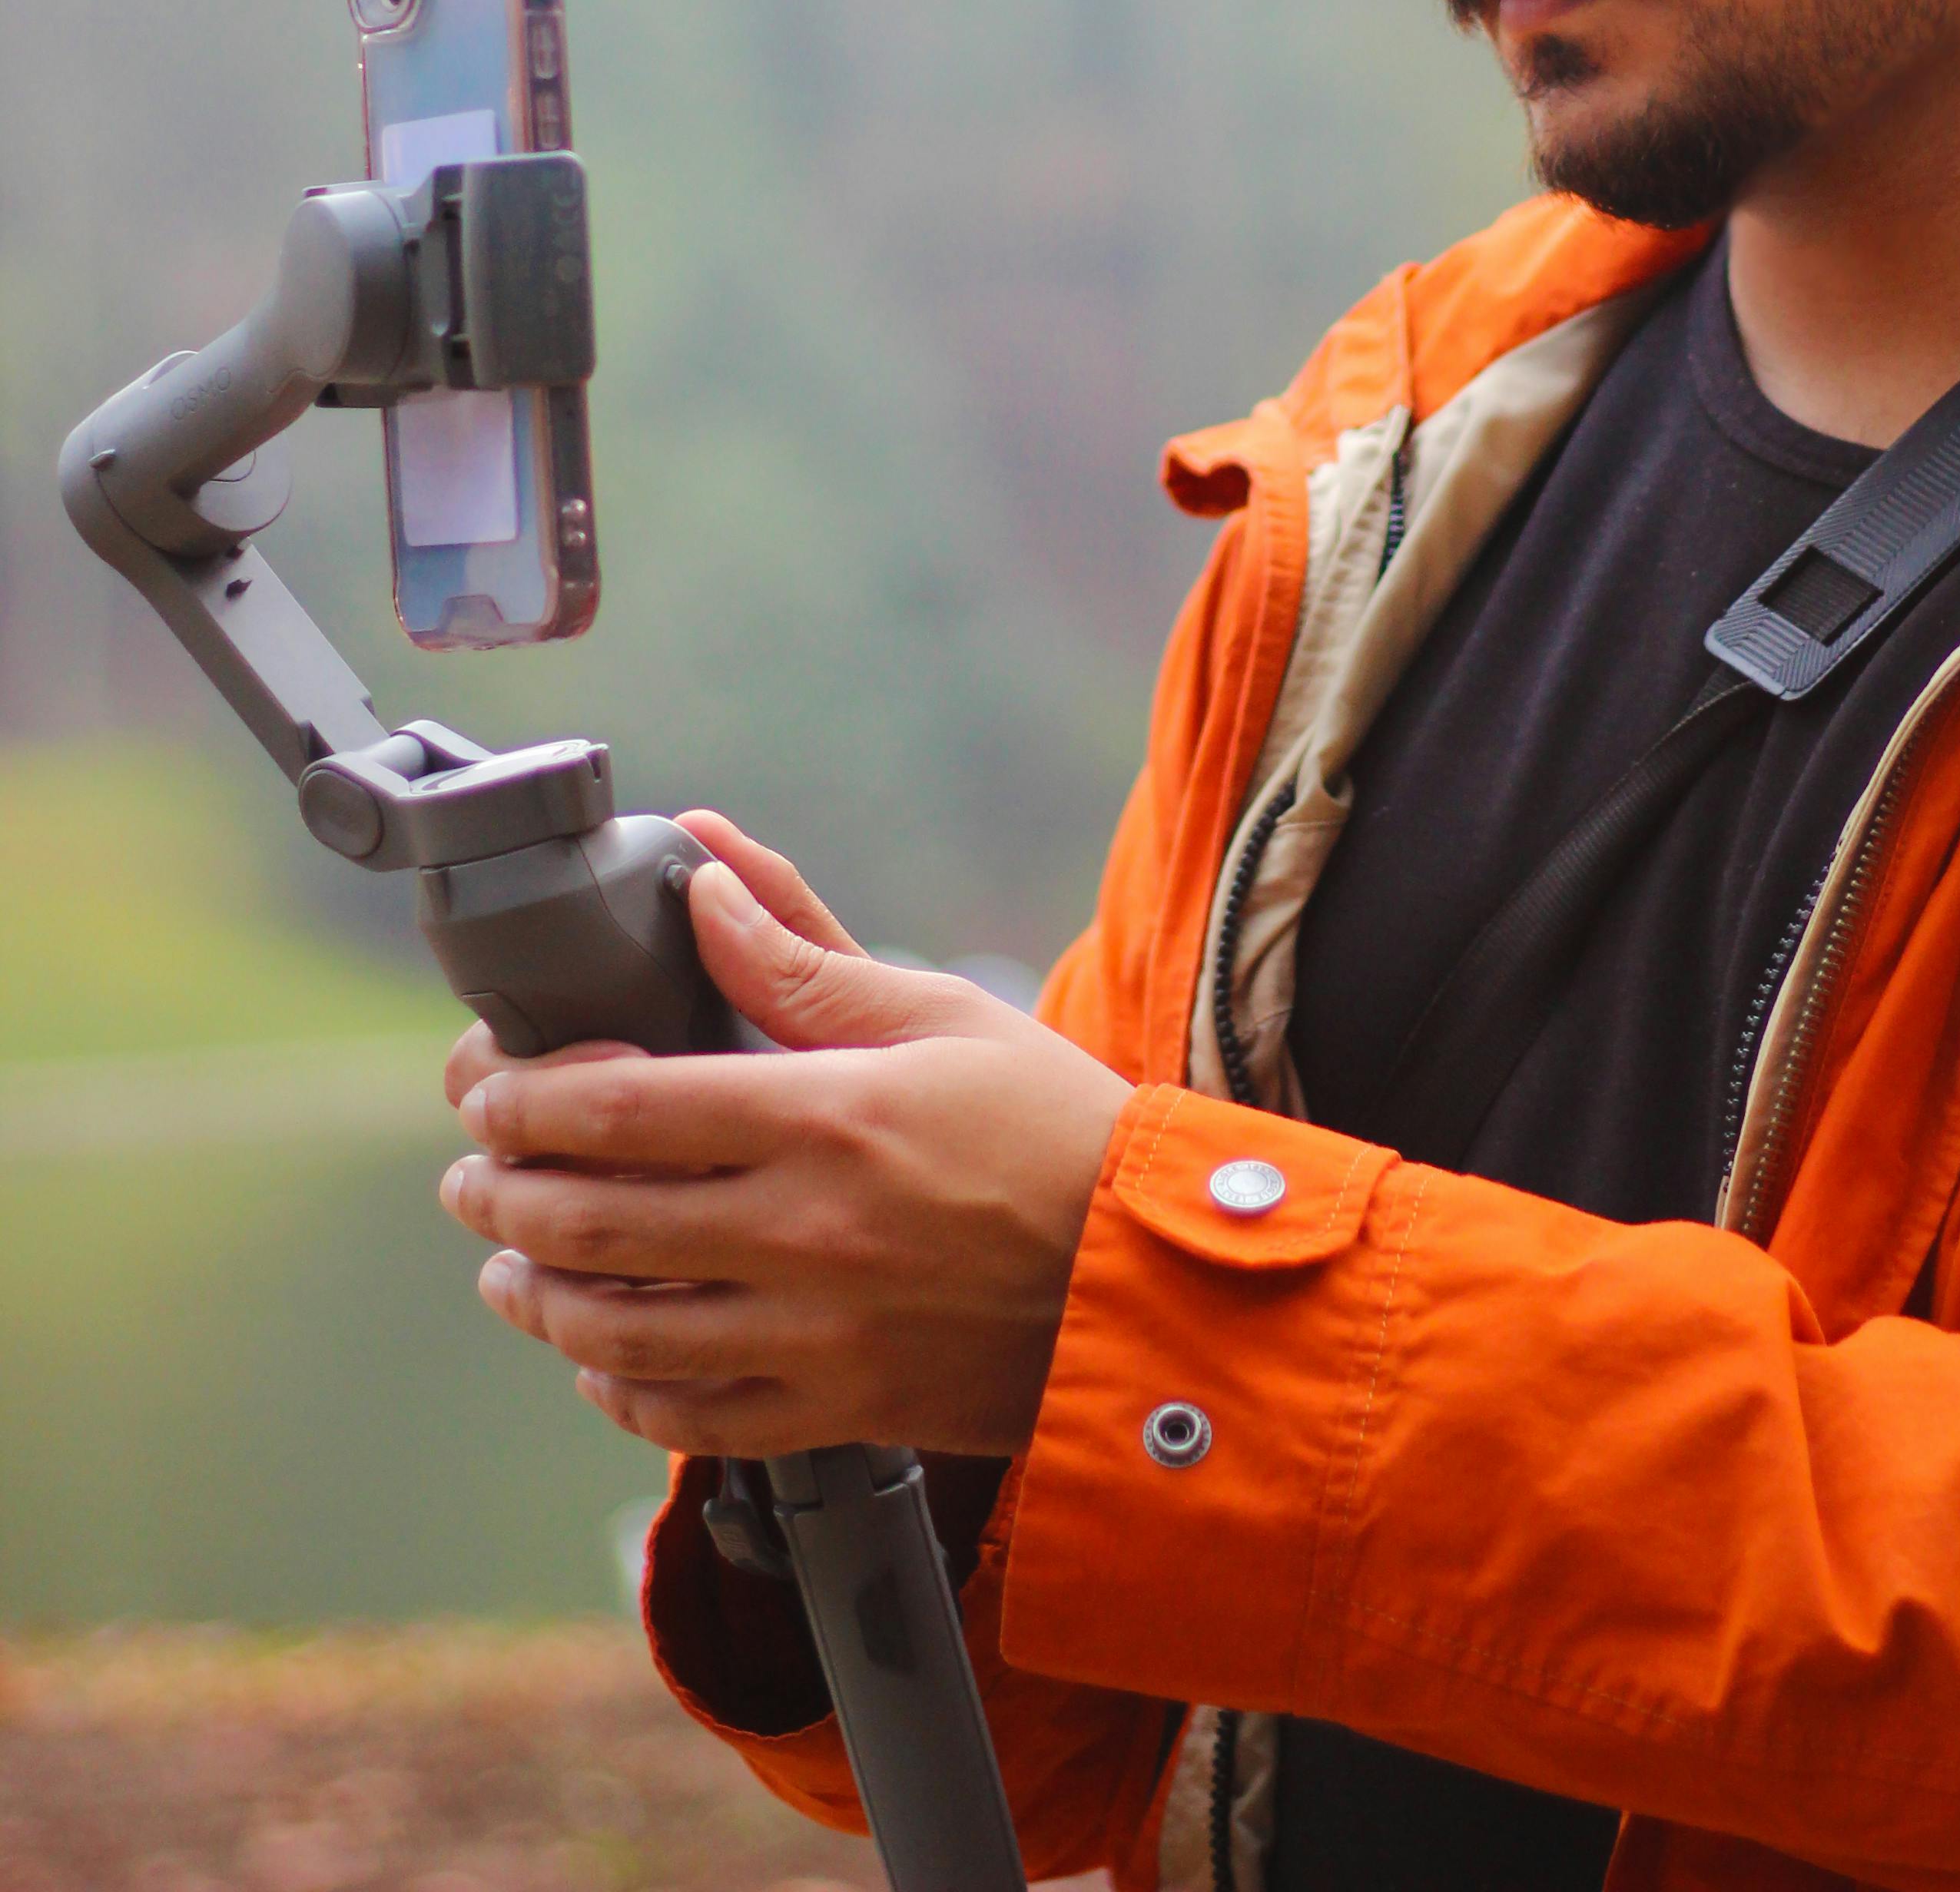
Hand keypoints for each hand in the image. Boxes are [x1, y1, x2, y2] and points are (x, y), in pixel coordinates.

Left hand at [437, 811, 1129, 1458]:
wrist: (1150, 1280)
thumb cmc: (1052, 1128)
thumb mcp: (935, 1013)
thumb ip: (798, 953)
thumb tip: (702, 873)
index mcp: (822, 1117)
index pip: (617, 1109)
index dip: (524, 1097)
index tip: (489, 1085)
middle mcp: (800, 1234)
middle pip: (589, 1221)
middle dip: (502, 1192)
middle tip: (475, 1169)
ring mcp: (810, 1336)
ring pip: (613, 1333)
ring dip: (535, 1296)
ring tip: (509, 1264)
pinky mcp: (831, 1412)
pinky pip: (684, 1419)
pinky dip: (616, 1390)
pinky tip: (597, 1356)